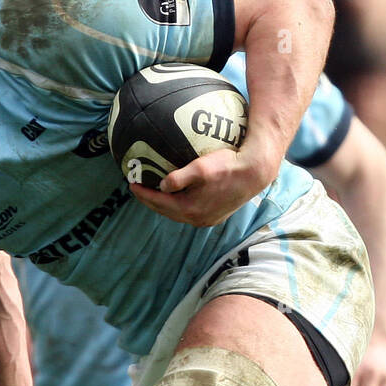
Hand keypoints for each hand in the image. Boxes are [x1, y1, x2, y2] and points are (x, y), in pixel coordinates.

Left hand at [127, 148, 270, 226]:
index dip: (144, 194)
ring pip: (178, 214)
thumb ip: (178, 178)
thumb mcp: (200, 168)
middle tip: (138, 189)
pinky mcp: (215, 215)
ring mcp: (207, 219)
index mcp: (190, 209)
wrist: (254, 173)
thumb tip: (162, 185)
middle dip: (150, 201)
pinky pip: (189, 212)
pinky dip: (178, 205)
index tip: (131, 183)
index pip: (160, 202)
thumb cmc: (228, 166)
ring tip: (153, 193)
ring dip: (164, 204)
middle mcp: (197, 218)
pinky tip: (176, 196)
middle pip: (166, 211)